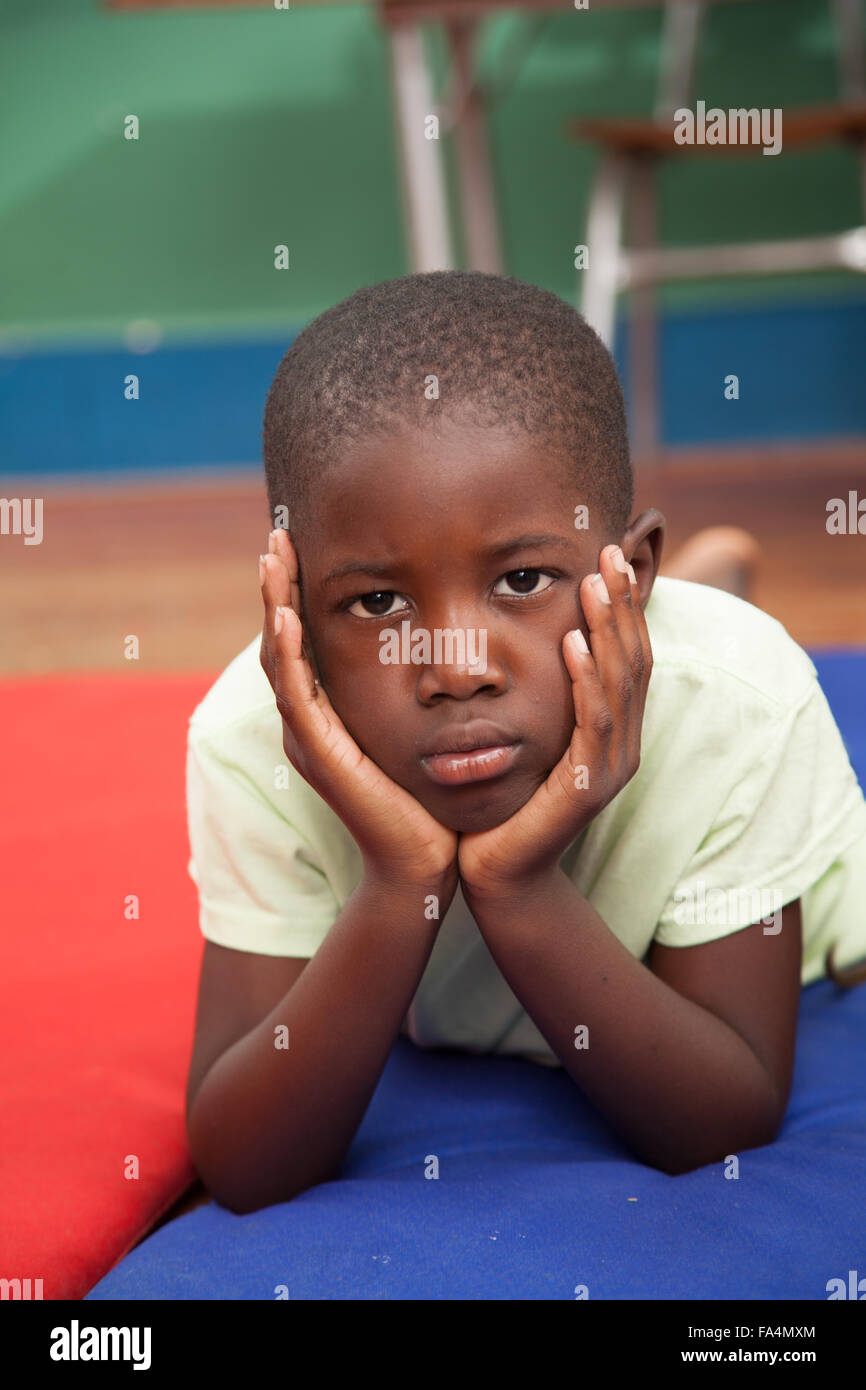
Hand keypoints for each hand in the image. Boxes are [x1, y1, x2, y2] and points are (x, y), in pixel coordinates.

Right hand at [259, 529, 458, 893]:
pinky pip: (296, 695)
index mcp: (329, 714)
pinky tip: (286, 616)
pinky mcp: (319, 756)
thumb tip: (442, 647)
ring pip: (279, 659)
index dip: (299, 593)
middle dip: (278, 587)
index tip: (302, 546)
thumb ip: (417, 693)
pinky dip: (288, 653)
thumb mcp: (419, 732)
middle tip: (277, 537)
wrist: (423, 866)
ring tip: (272, 559)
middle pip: (282, 641)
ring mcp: (308, 739)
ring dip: (273, 606)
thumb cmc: (428, 802)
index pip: (305, 641)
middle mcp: (309, 722)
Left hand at [458, 543, 652, 901]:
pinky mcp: (589, 786)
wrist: (497, 870)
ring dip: (610, 629)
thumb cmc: (506, 799)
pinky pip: (593, 724)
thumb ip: (538, 692)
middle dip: (623, 602)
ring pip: (621, 684)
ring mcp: (611, 766)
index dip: (622, 604)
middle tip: (610, 551)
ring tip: (595, 584)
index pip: (627, 653)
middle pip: (634, 658)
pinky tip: (574, 644)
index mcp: (611, 728)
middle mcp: (622, 743)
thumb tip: (526, 636)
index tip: (605, 554)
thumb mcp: (527, 734)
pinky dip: (587, 680)